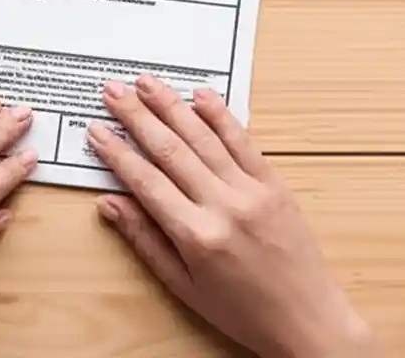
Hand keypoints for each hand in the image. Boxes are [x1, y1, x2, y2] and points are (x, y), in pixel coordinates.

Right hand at [89, 76, 379, 357]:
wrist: (308, 320)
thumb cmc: (244, 312)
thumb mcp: (183, 286)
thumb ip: (145, 240)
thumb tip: (110, 204)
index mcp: (197, 236)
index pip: (146, 181)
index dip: (117, 152)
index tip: (96, 130)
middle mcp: (224, 206)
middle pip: (170, 149)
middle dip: (137, 116)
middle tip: (113, 91)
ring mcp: (252, 191)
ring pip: (204, 137)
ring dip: (172, 105)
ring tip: (146, 82)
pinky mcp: (275, 184)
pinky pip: (244, 141)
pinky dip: (221, 115)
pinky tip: (200, 95)